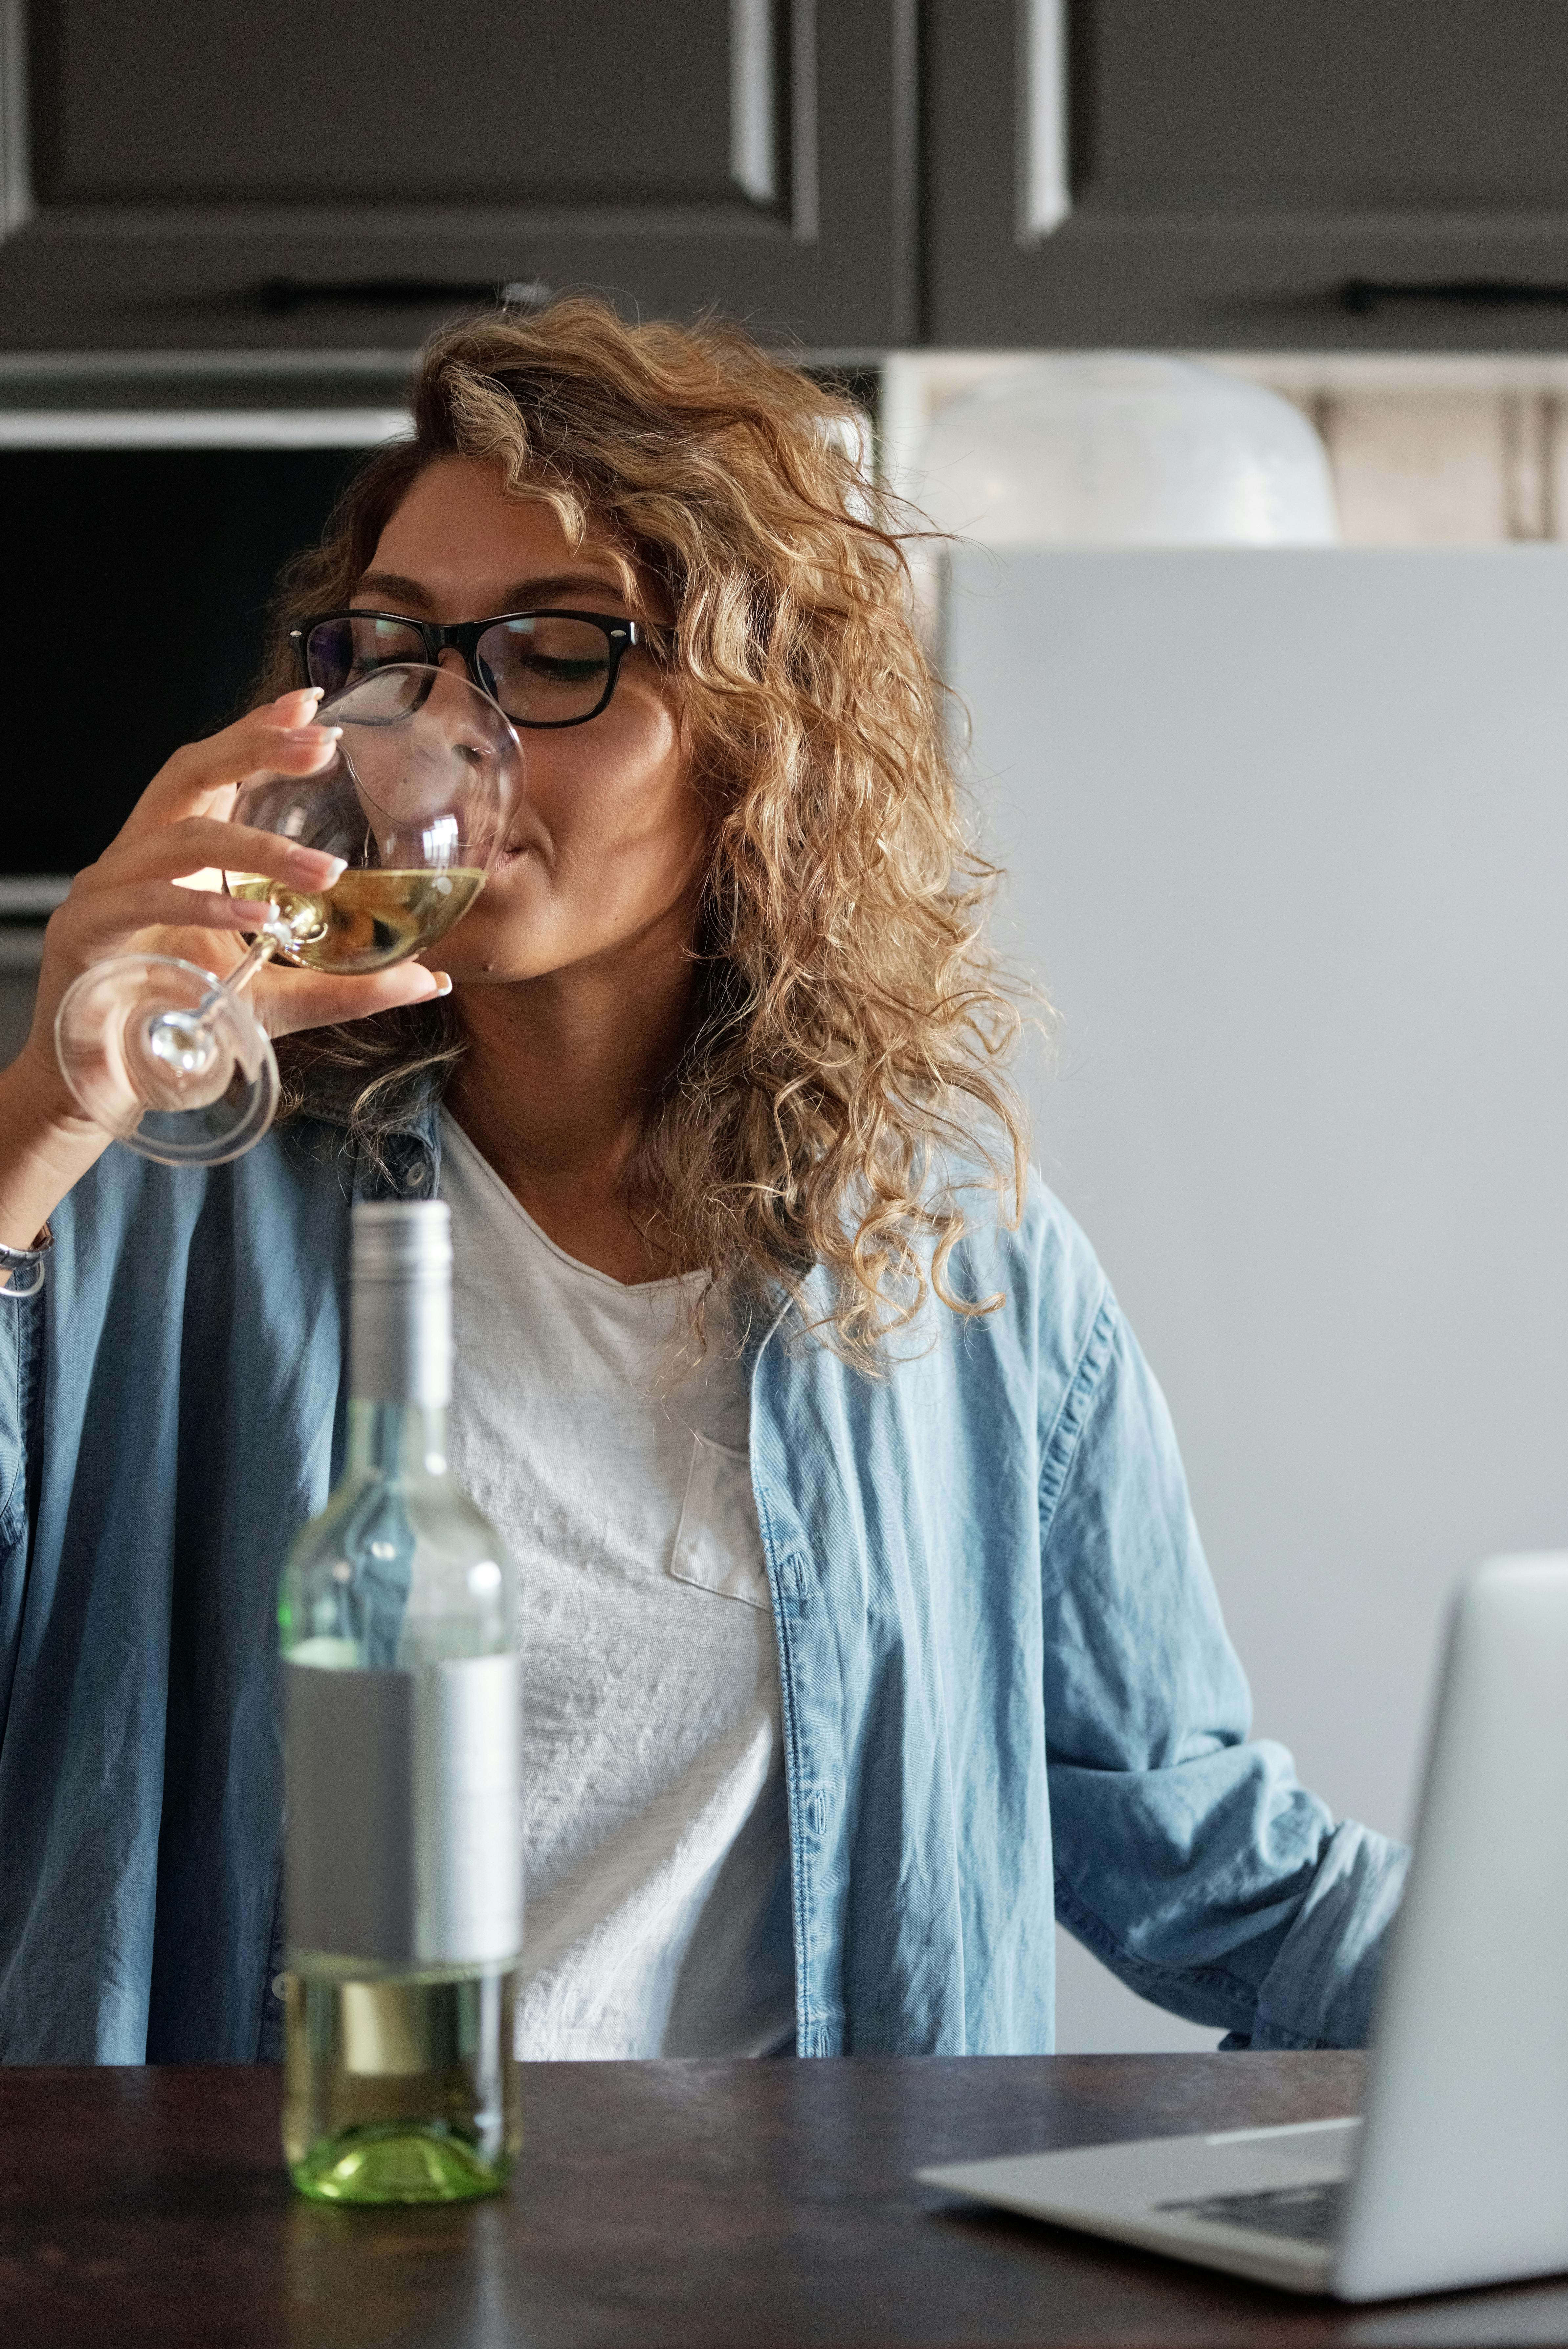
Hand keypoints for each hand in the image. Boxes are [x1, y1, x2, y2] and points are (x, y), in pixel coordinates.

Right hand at [17, 688, 452, 1123]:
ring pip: (182, 835)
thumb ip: (350, 987)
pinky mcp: (88, 930)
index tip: (311, 702)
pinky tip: (254, 915)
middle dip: (253, 749)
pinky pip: (149, 900)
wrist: (104, 1079)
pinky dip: (205, 904)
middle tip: (320, 744)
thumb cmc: (182, 1021)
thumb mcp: (279, 1001)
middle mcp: (140, 856)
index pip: (216, 773)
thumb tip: (432, 980)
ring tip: (324, 870)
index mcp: (178, 854)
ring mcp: (108, 889)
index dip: (257, 732)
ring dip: (258, 847)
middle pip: (191, 773)